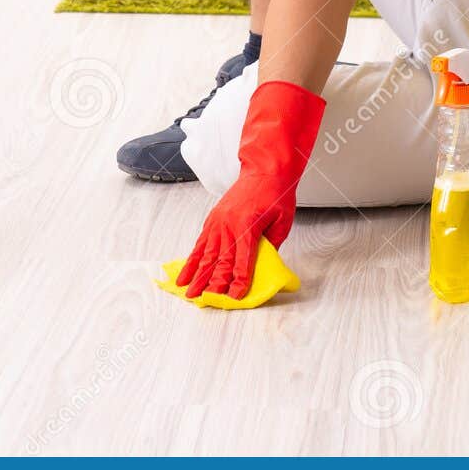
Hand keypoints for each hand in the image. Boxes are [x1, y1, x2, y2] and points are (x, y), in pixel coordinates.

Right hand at [177, 79, 324, 299]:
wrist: (264, 169)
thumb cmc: (277, 194)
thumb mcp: (282, 221)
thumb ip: (271, 244)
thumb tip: (262, 265)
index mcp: (247, 227)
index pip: (242, 262)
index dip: (239, 282)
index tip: (234, 298)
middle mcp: (229, 225)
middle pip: (219, 260)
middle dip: (210, 283)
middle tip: (202, 300)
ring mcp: (218, 221)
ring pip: (205, 253)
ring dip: (195, 273)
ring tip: (186, 290)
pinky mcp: (213, 218)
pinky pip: (201, 241)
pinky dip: (192, 257)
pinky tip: (186, 270)